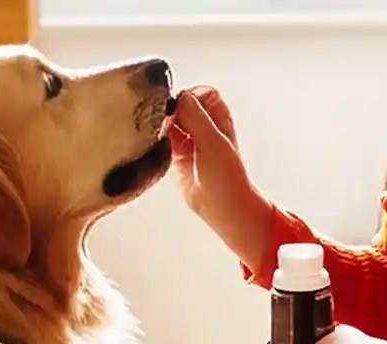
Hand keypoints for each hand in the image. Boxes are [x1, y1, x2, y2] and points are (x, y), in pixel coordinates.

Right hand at [171, 86, 272, 270]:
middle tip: (166, 125)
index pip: (198, 92)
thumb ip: (195, 116)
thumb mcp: (213, 140)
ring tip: (163, 139)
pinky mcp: (177, 154)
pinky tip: (159, 148)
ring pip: (169, 121)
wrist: (222, 206)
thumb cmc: (227, 176)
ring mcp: (190, 139)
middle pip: (179, 105)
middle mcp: (204, 124)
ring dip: (162, 127)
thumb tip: (177, 97)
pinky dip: (158, 141)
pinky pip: (163, 139)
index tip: (178, 110)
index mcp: (218, 115)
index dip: (187, 98)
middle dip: (170, 112)